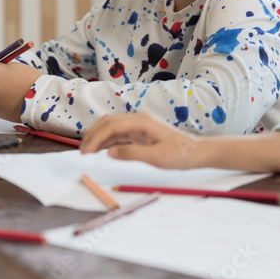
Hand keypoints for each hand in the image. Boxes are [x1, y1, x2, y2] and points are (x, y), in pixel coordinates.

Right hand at [80, 113, 204, 168]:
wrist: (197, 152)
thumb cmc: (180, 154)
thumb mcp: (156, 158)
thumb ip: (132, 154)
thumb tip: (109, 153)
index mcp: (142, 122)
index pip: (111, 126)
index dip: (95, 138)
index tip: (85, 153)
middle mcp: (138, 121)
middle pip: (108, 122)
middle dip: (92, 135)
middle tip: (82, 153)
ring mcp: (139, 127)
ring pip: (111, 128)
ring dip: (98, 138)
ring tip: (87, 153)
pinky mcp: (141, 134)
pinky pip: (118, 135)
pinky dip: (107, 142)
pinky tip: (101, 152)